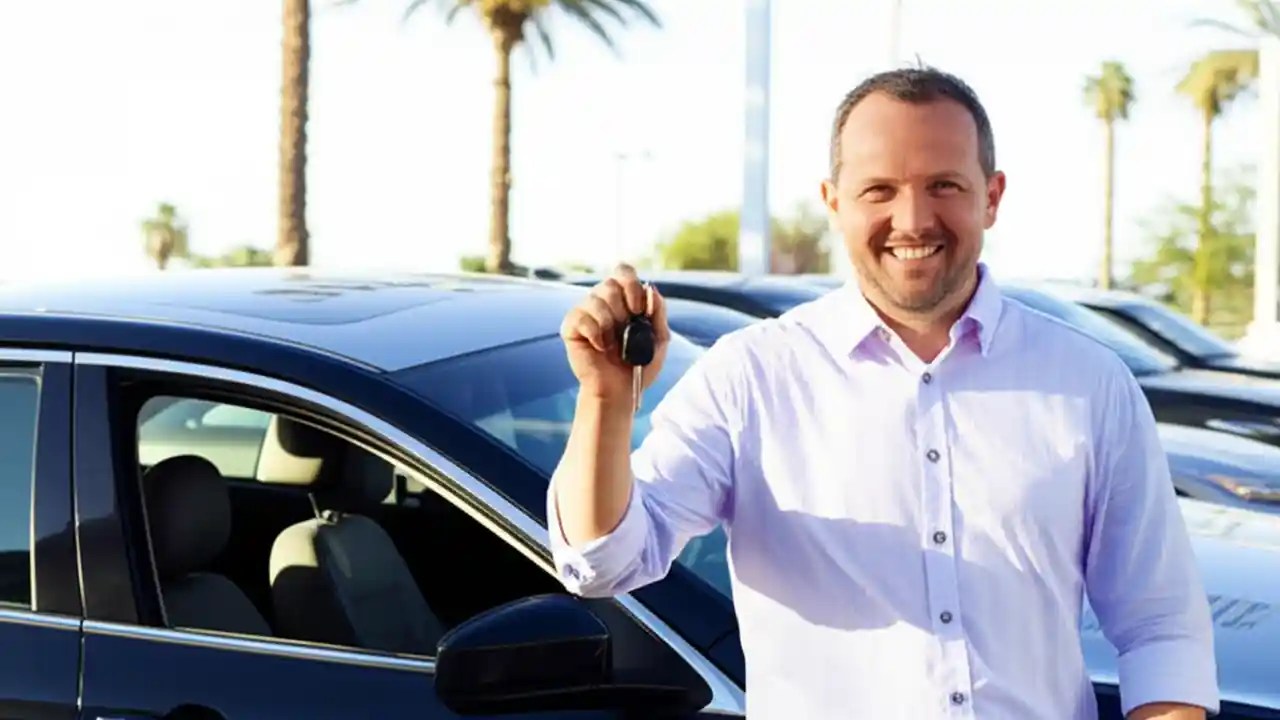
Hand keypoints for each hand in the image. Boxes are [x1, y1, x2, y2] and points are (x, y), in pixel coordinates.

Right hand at [560, 263, 669, 401]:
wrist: (620, 390)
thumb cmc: (638, 366)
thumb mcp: (659, 338)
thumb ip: (658, 311)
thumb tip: (651, 288)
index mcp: (624, 300)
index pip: (623, 271)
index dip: (631, 285)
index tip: (638, 309)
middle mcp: (603, 302)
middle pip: (610, 283)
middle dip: (623, 308)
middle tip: (626, 329)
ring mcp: (586, 313)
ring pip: (595, 299)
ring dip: (610, 323)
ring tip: (612, 343)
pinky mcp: (571, 327)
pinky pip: (581, 316)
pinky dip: (595, 332)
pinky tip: (599, 346)